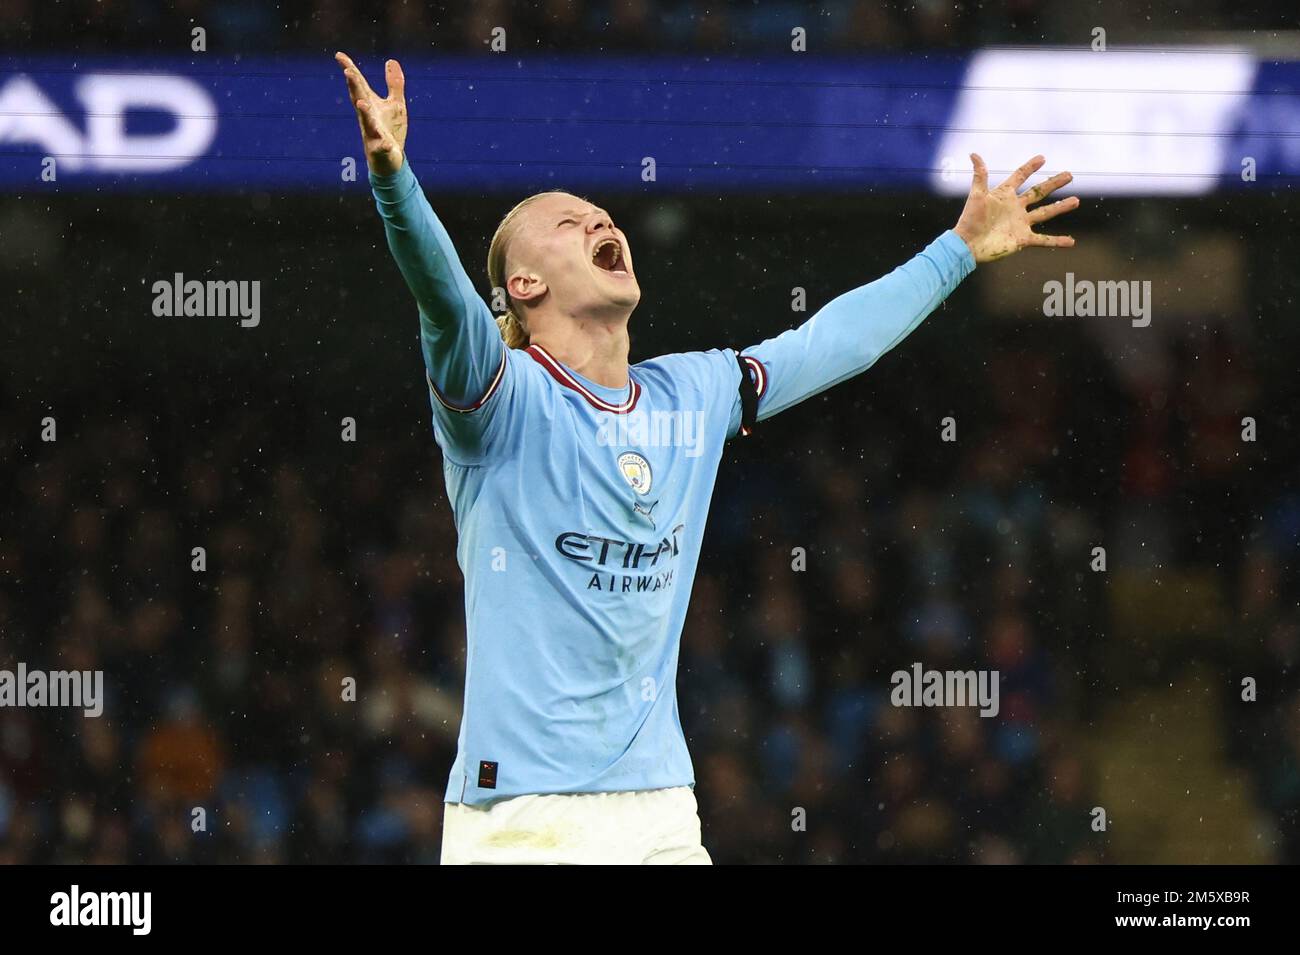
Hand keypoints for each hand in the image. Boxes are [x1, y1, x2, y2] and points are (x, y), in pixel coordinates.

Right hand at [335, 52, 407, 175]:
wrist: (389, 160)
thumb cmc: (390, 130)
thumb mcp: (395, 103)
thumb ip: (394, 83)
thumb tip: (391, 60)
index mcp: (370, 104)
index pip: (358, 84)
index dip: (349, 69)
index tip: (339, 55)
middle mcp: (368, 117)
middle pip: (359, 99)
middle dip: (354, 86)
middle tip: (348, 71)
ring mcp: (373, 133)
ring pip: (367, 122)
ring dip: (364, 113)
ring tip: (361, 103)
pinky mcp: (380, 149)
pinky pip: (381, 147)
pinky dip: (382, 144)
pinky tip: (385, 143)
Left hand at [952, 154, 1078, 263]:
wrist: (967, 244)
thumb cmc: (969, 220)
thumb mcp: (976, 195)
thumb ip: (980, 175)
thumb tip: (973, 153)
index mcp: (1004, 195)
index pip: (1020, 177)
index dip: (1030, 167)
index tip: (1042, 158)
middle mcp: (1015, 208)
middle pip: (1038, 192)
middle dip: (1054, 183)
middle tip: (1069, 175)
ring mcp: (1020, 223)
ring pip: (1045, 213)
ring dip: (1061, 207)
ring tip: (1076, 201)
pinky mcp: (1022, 239)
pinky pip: (1043, 240)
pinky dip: (1057, 241)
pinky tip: (1071, 242)